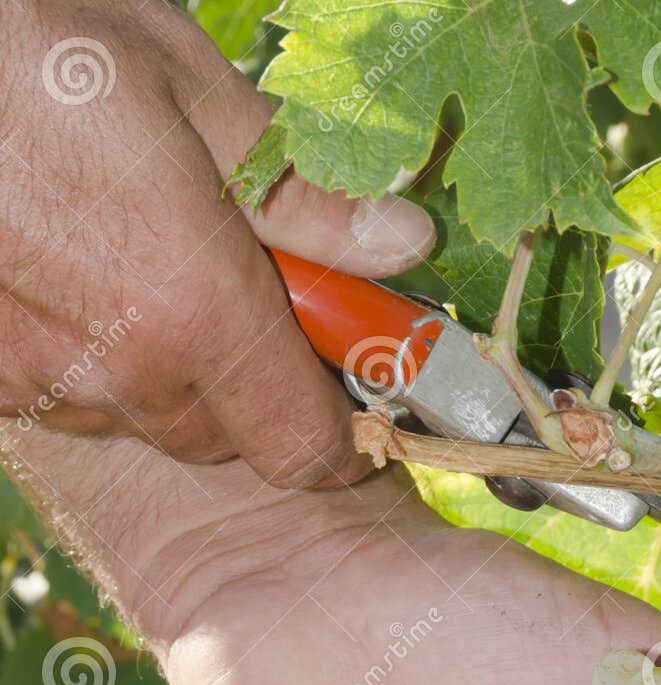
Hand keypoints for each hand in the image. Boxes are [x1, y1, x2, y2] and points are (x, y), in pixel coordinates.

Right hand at [0, 0, 433, 484]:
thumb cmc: (39, 39)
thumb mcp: (190, 89)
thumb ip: (301, 194)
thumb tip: (402, 247)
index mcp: (196, 307)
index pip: (303, 448)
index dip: (338, 429)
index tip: (347, 384)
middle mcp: (122, 369)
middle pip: (225, 434)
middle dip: (248, 376)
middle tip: (235, 276)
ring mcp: (41, 381)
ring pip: (143, 414)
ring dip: (163, 364)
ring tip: (132, 251)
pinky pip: (68, 396)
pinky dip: (86, 354)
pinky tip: (68, 270)